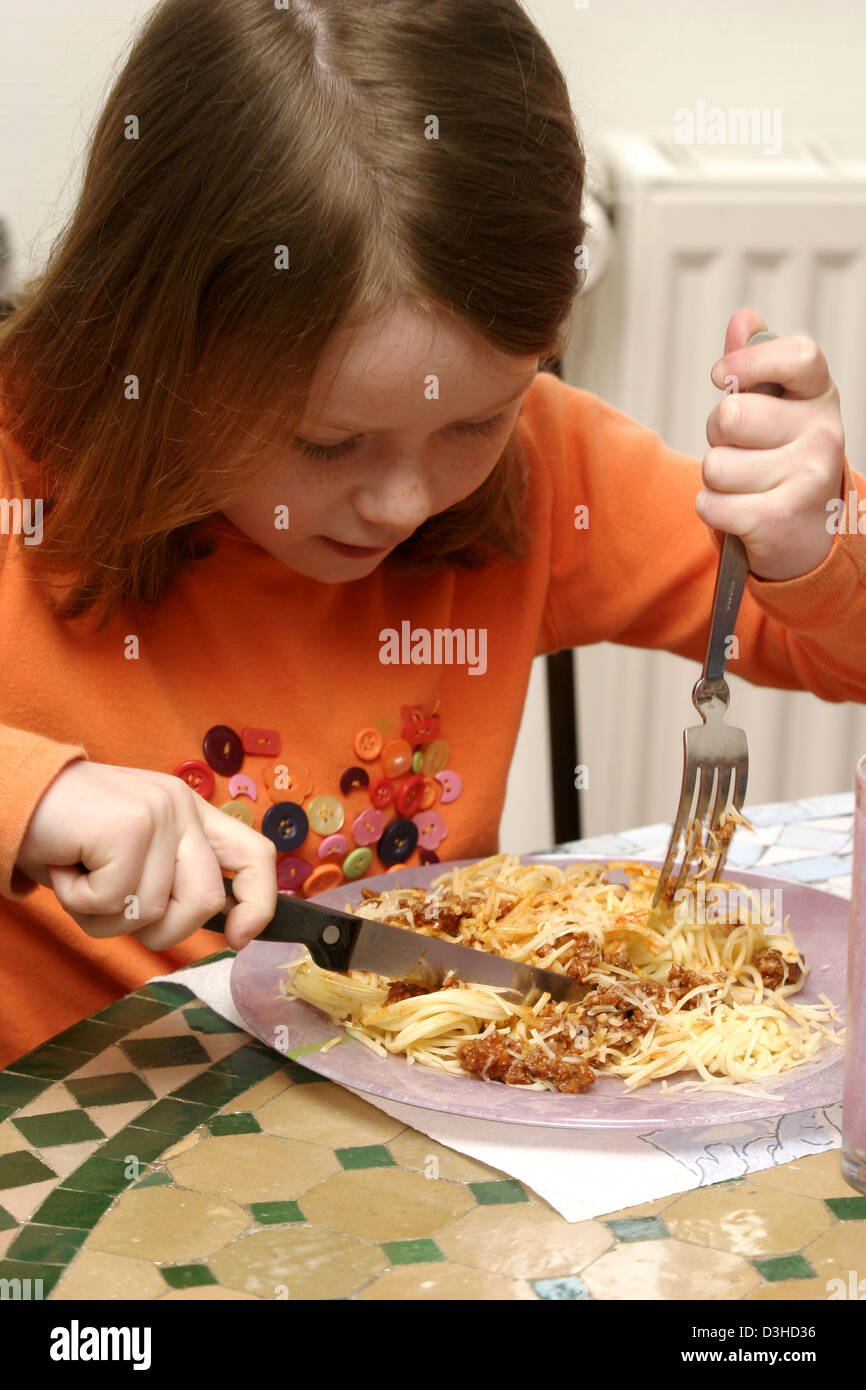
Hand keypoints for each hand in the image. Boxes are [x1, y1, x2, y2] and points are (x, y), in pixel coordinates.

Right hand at [15, 761, 276, 950]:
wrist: (9, 797)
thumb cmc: (68, 838)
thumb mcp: (133, 858)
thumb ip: (171, 880)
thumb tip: (221, 928)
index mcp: (192, 815)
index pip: (255, 856)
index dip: (258, 904)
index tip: (237, 938)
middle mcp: (182, 808)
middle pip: (204, 902)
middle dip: (159, 929)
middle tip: (114, 906)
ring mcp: (157, 813)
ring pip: (152, 910)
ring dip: (104, 914)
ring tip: (80, 875)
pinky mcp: (127, 825)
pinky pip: (113, 901)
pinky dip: (79, 901)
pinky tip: (66, 867)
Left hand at [697, 306, 845, 580]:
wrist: (808, 536)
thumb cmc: (783, 461)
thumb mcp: (779, 408)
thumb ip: (756, 365)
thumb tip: (744, 319)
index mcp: (821, 396)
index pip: (797, 355)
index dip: (749, 360)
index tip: (721, 375)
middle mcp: (823, 434)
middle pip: (730, 416)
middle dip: (717, 435)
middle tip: (740, 450)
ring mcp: (806, 478)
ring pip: (715, 465)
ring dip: (715, 479)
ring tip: (744, 484)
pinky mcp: (778, 520)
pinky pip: (710, 504)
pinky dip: (712, 510)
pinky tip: (739, 512)